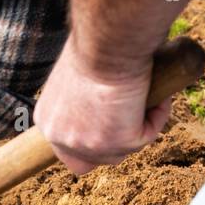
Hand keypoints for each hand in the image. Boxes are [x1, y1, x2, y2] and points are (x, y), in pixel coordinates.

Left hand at [34, 38, 171, 174]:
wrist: (108, 43)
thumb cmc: (94, 45)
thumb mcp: (75, 75)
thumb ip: (81, 96)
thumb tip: (104, 99)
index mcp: (47, 121)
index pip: (66, 148)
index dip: (90, 139)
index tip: (109, 123)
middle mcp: (60, 139)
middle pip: (89, 161)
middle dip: (112, 144)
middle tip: (132, 118)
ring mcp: (87, 145)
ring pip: (120, 153)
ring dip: (136, 128)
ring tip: (147, 98)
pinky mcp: (117, 143)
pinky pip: (145, 138)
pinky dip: (155, 118)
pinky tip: (157, 97)